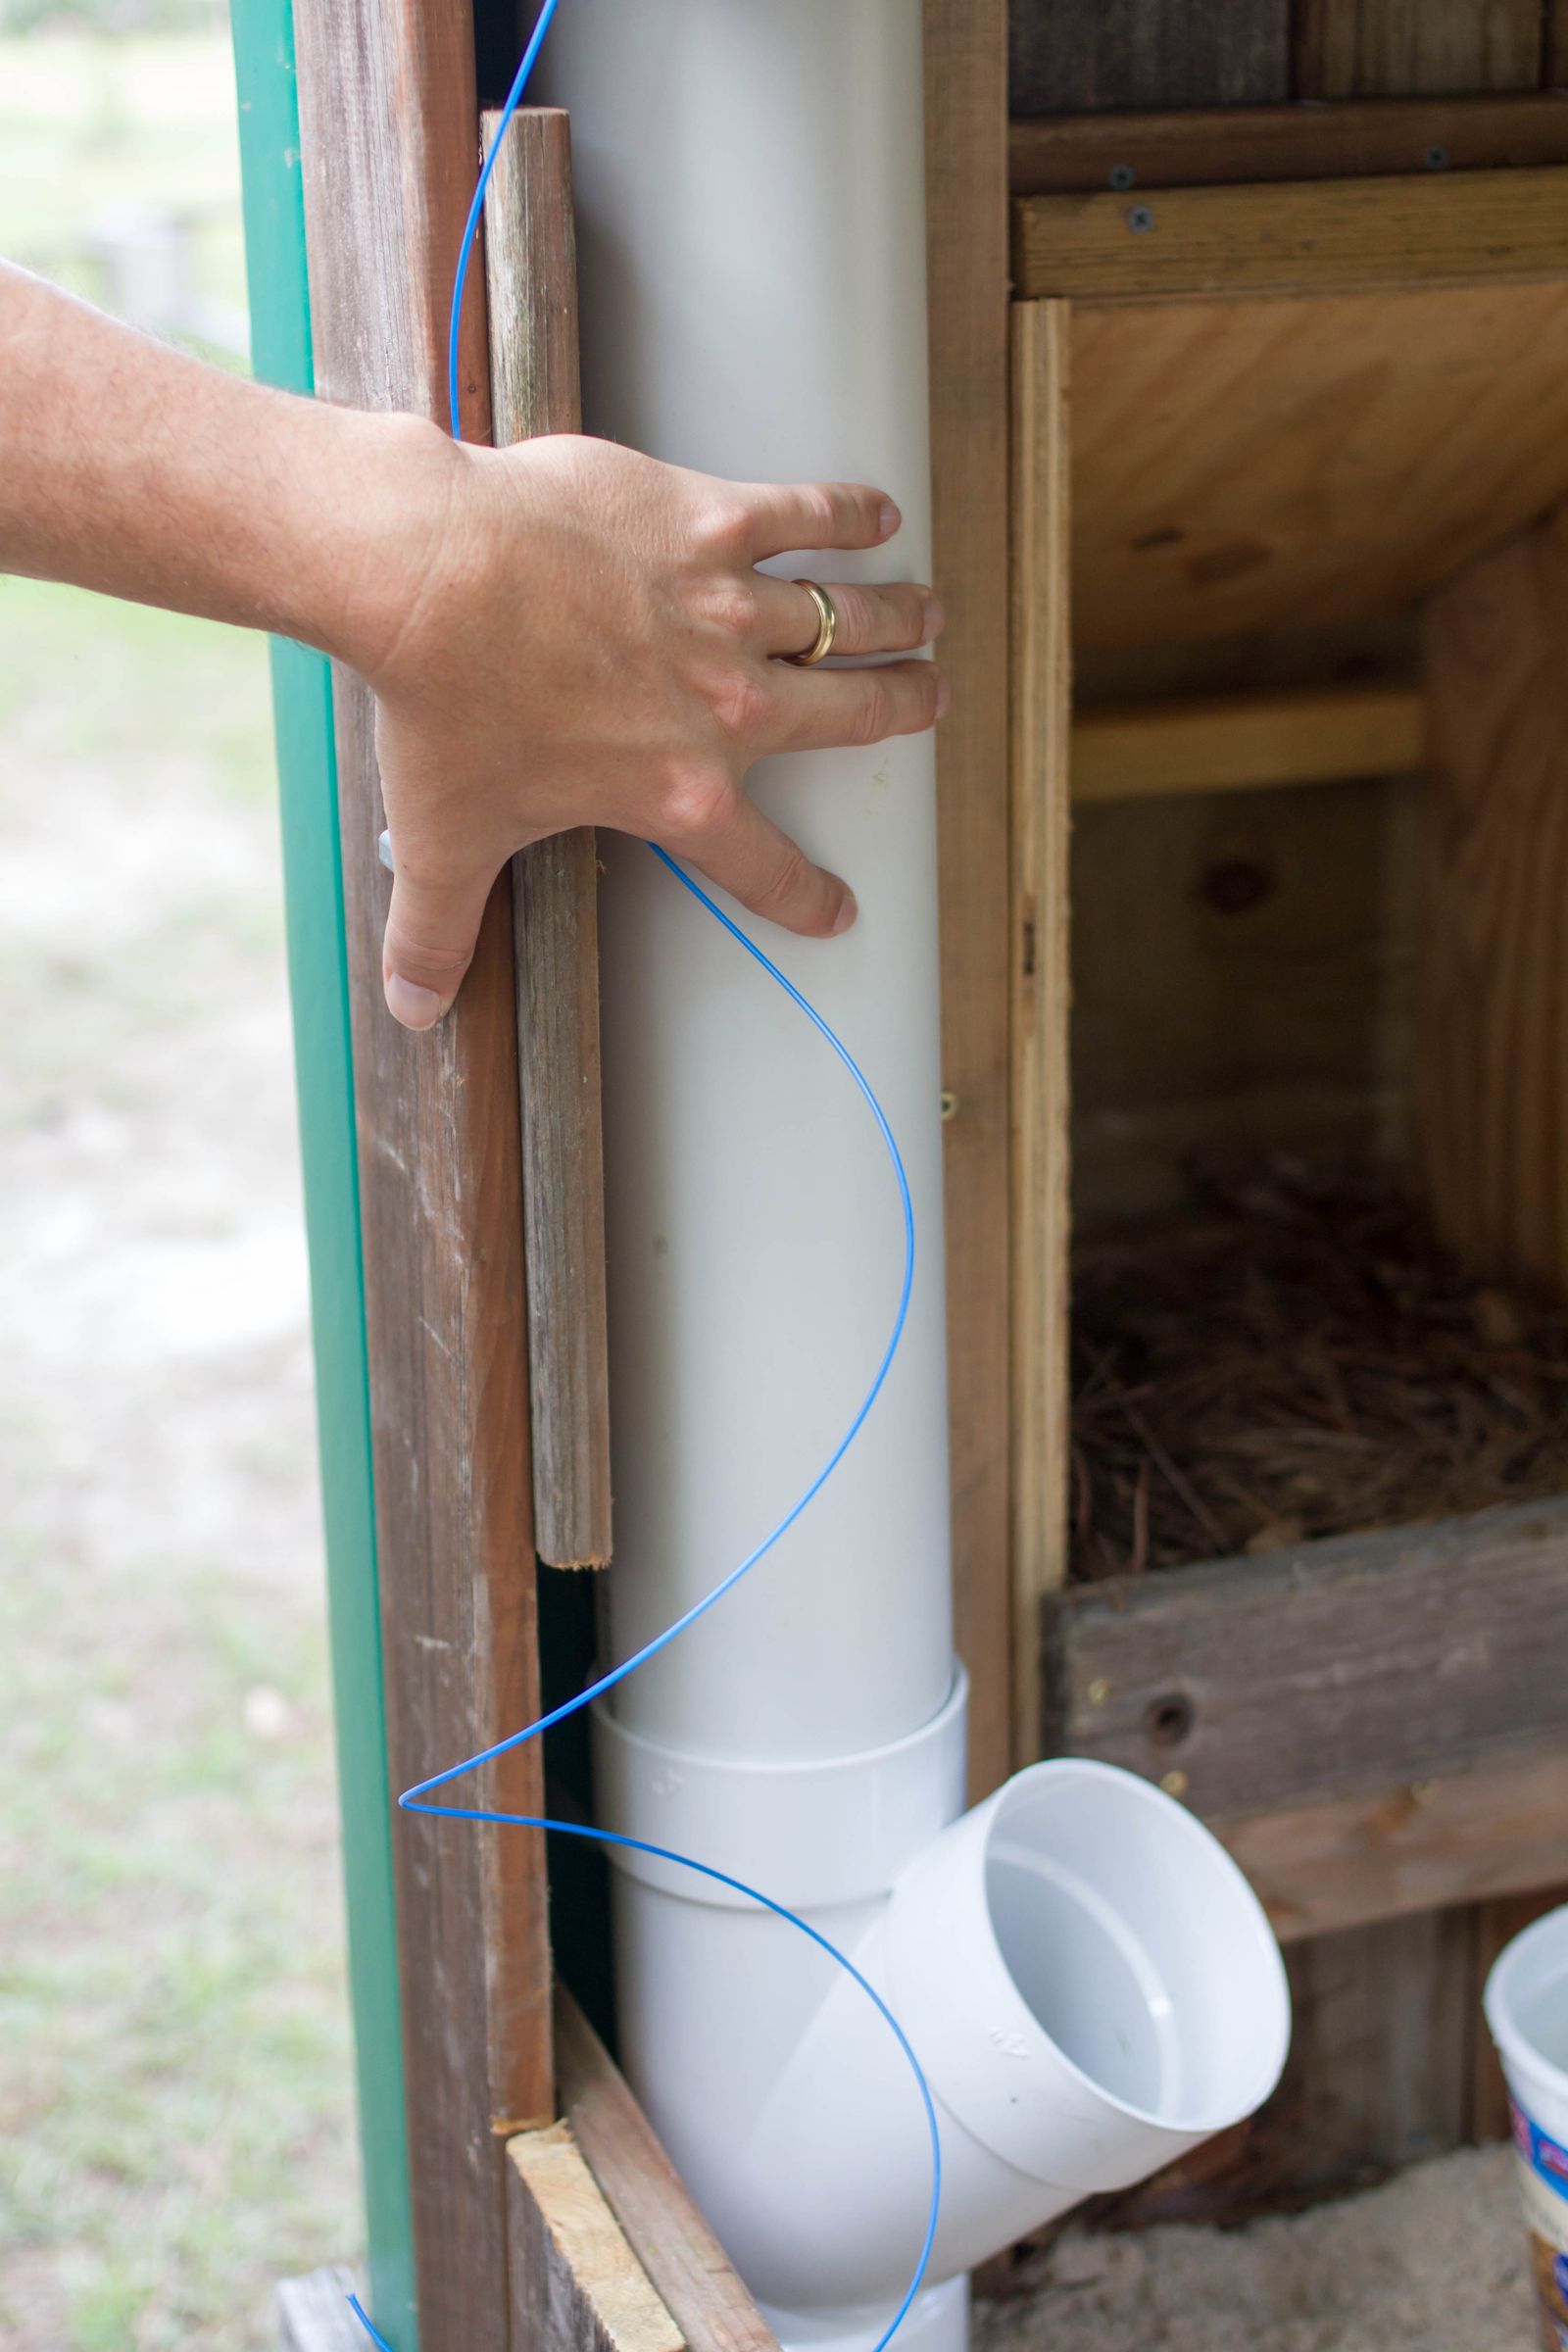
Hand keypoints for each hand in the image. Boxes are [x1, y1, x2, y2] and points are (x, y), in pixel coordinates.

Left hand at [361, 432, 945, 1029]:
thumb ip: (438, 930)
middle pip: (845, 717)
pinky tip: (879, 516)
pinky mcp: (708, 521)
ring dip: (897, 619)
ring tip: (929, 615)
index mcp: (681, 794)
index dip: (806, 895)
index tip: (839, 907)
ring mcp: (727, 609)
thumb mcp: (443, 840)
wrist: (429, 576)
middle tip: (930, 698)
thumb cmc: (442, 710)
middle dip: (899, 710)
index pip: (764, 864)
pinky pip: (805, 516)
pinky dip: (850, 515)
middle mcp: (728, 707)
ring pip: (845, 619)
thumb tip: (413, 1009)